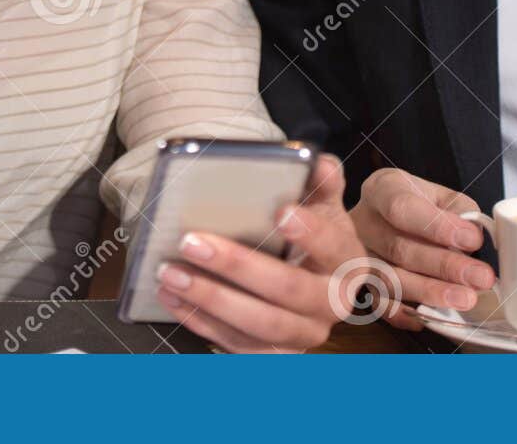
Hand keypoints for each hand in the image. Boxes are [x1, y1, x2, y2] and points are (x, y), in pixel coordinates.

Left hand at [155, 154, 366, 351]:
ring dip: (210, 298)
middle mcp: (331, 305)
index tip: (279, 211)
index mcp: (347, 262)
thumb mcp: (323, 206)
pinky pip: (237, 345)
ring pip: (258, 324)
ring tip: (170, 273)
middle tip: (192, 242)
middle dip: (237, 266)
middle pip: (287, 289)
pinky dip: (201, 323)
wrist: (315, 281)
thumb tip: (316, 162)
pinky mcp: (275, 355)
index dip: (310, 233)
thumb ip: (322, 181)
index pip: (332, 247)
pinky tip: (173, 298)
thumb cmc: (313, 235)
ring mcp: (303, 335)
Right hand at [348, 168, 493, 329]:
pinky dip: (405, 315)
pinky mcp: (362, 286)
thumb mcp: (440, 196)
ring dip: (431, 292)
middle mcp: (363, 223)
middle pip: (399, 248)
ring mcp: (357, 256)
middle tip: (481, 277)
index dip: (437, 227)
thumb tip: (474, 236)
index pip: (402, 208)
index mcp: (381, 190)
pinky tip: (432, 316)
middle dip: (444, 266)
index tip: (472, 240)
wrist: (387, 218)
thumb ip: (460, 210)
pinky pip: (379, 305)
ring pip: (390, 279)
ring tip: (466, 298)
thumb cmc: (418, 206)